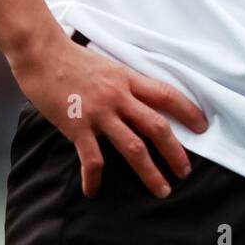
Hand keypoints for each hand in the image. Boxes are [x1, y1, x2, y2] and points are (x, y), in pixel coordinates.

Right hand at [9, 28, 208, 198]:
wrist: (41, 52)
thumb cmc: (71, 57)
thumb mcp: (106, 65)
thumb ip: (122, 83)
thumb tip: (136, 101)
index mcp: (127, 79)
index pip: (167, 95)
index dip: (188, 111)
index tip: (202, 126)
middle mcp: (118, 96)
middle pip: (156, 126)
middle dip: (175, 152)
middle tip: (185, 171)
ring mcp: (99, 112)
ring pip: (133, 147)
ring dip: (150, 172)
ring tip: (161, 189)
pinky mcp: (77, 126)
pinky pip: (92, 159)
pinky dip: (94, 178)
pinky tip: (93, 191)